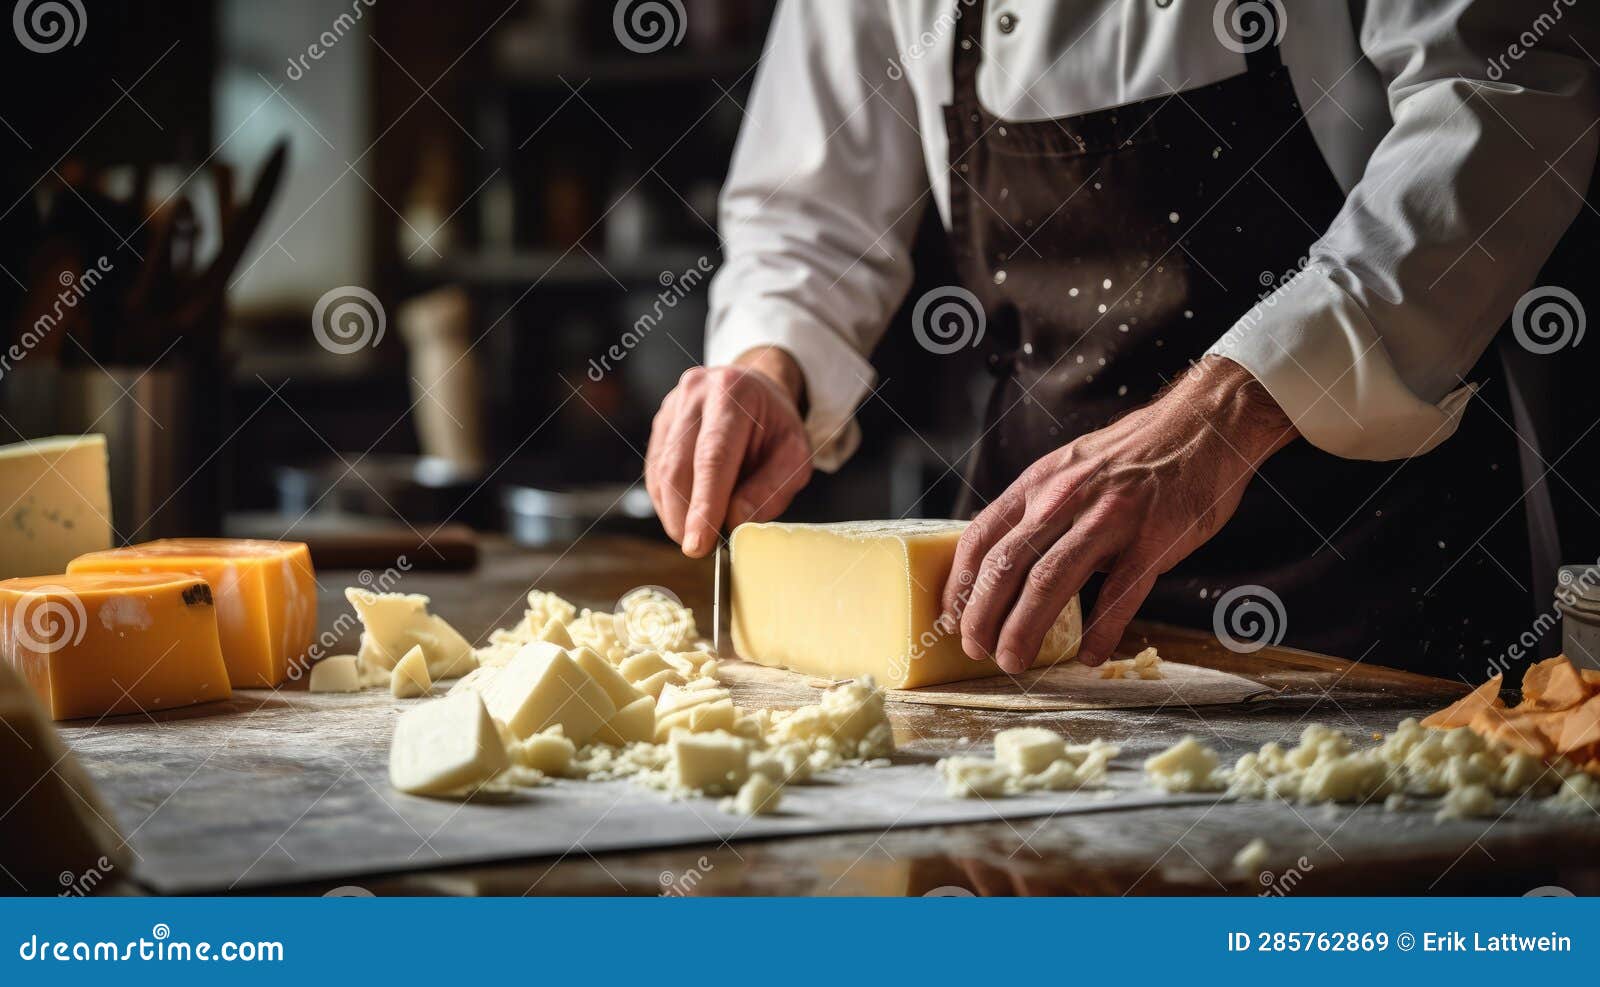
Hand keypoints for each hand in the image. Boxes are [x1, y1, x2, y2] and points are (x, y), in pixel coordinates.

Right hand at [645, 346, 812, 556]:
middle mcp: (695, 394)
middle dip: (685, 516)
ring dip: (675, 513)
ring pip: (661, 472)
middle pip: (679, 467)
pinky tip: (686, 514)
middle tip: (699, 548)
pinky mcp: (659, 425)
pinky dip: (668, 501)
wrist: (754, 392)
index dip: (704, 505)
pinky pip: (655, 472)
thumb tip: (734, 520)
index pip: (713, 457)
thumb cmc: (776, 426)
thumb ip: (772, 487)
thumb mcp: (795, 454)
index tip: (699, 543)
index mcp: (733, 394)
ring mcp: (671, 408)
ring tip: (697, 532)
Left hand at [940, 356, 1296, 671]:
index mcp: (1040, 482)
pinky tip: (1088, 655)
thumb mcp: (1070, 468)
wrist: (1204, 425)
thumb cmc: (1135, 454)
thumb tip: (1007, 559)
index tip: (951, 618)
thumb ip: (1040, 509)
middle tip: (975, 650)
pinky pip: (1119, 595)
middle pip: (1007, 567)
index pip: (981, 538)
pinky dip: (1100, 631)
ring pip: (1050, 583)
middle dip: (982, 616)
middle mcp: (1066, 498)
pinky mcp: (1154, 540)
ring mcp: (1110, 519)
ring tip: (1014, 662)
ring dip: (1024, 629)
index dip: (959, 584)